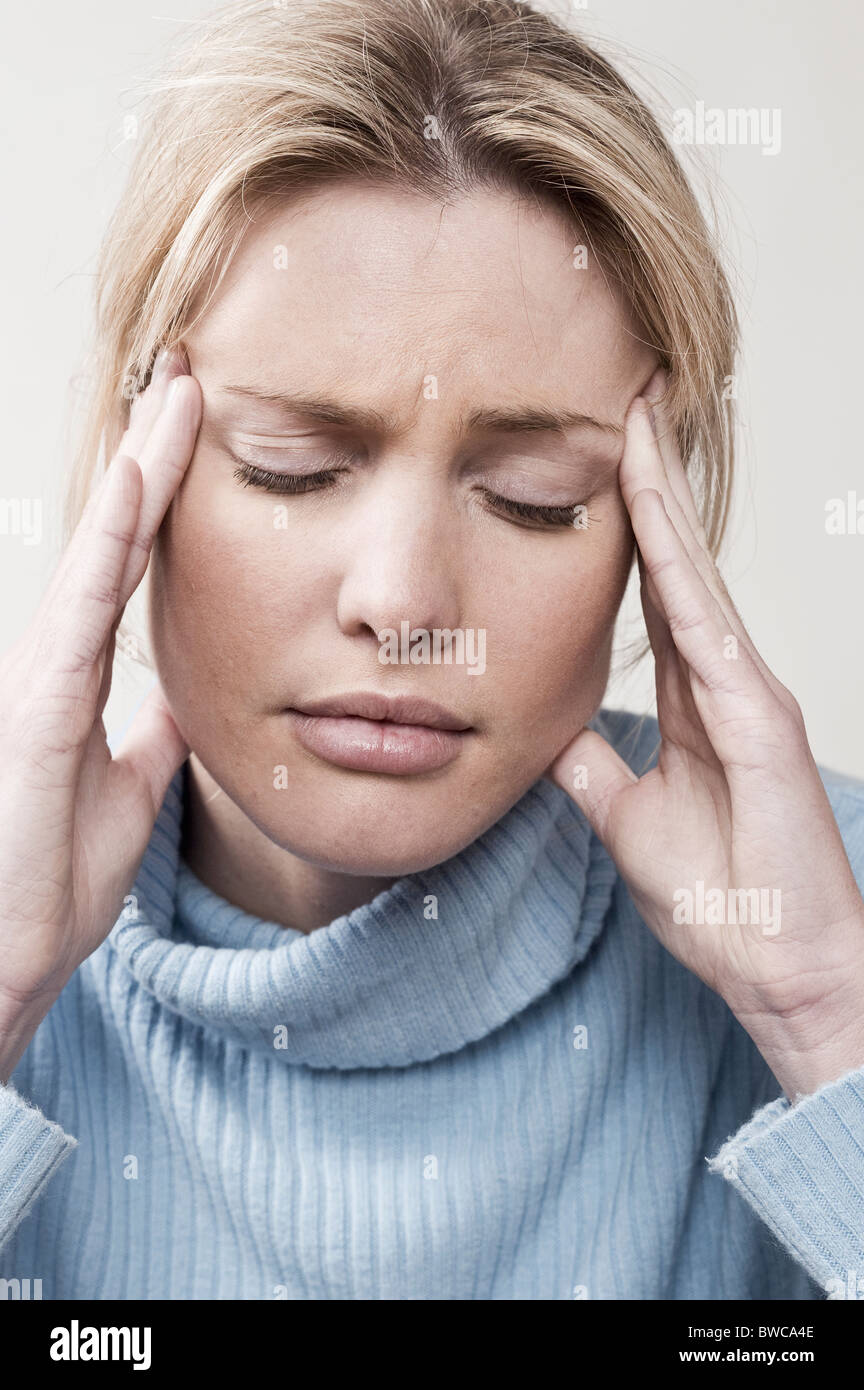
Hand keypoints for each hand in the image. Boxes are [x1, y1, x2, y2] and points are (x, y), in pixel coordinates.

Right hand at [0, 348, 200, 1081]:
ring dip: (139, 471)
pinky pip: (82, 604)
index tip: (197, 430)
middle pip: (117, 538)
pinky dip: (112, 540)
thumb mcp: (133, 791)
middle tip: (188, 376)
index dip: (165, 496)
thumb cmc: (53, 877)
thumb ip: (155, 735)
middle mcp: (59, 657)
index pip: (136, 565)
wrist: (8, 953)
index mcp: (83, 674)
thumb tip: (183, 698)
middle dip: (153, 455)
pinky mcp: (38, 701)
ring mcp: (43, 673)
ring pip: (98, 551)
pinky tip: (138, 481)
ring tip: (175, 394)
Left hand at [549, 367, 863, 1098]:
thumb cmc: (721, 900)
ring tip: (640, 419)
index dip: (627, 523)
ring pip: (695, 573)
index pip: (653, 591)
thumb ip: (593, 770)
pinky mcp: (762, 717)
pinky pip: (710, 626)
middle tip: (629, 398)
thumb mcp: (627, 821)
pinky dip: (682, 563)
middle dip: (650, 480)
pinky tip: (657, 510)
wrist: (778, 966)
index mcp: (695, 699)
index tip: (601, 457)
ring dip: (664, 497)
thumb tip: (547, 734)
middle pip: (677, 560)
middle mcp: (725, 678)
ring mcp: (749, 691)